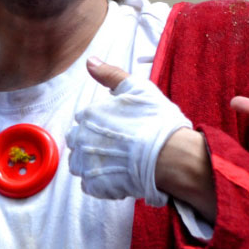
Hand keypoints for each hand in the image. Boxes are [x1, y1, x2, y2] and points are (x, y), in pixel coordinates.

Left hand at [66, 57, 191, 206]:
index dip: (103, 123)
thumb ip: (110, 74)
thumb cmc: (156, 120)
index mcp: (88, 114)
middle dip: (93, 143)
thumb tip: (90, 61)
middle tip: (119, 145)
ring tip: (118, 161)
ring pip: (80, 164)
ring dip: (94, 163)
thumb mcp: (136, 87)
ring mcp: (86, 164)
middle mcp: (81, 139)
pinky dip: (102, 182)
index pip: (85, 119)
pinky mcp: (95, 187)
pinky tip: (120, 175)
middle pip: (78, 141)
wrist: (170, 156)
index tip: (120, 128)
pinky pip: (90, 185)